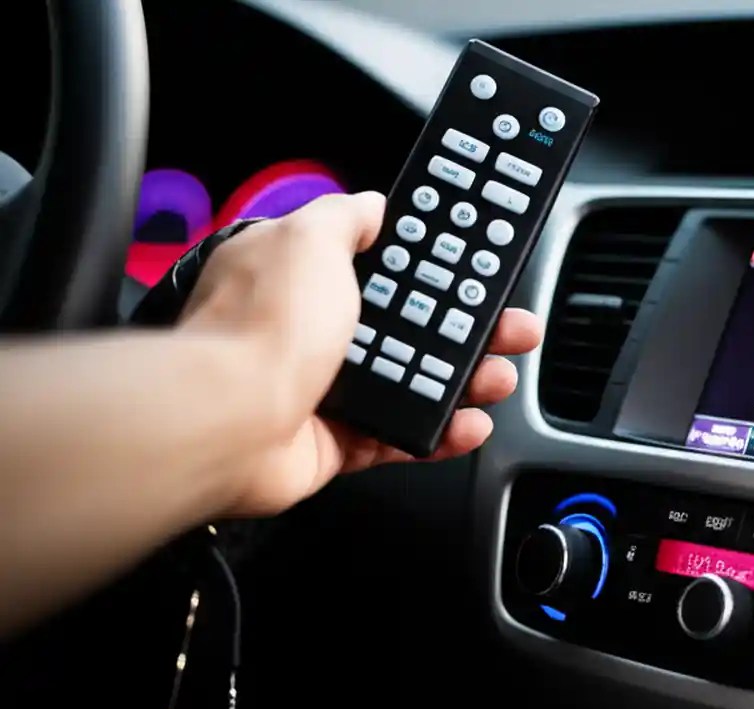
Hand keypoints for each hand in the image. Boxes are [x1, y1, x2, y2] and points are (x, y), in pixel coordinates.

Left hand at [179, 192, 540, 515]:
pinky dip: (439, 433)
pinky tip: (469, 423)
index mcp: (306, 276)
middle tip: (507, 326)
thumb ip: (347, 216)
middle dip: (467, 328)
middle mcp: (313, 330)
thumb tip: (372, 204)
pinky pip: (400, 434)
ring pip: (413, 382)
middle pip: (410, 326)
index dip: (436, 266)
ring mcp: (324, 387)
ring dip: (463, 380)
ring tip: (498, 375)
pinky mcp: (335, 441)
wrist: (229, 422)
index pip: (386, 265)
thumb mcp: (311, 237)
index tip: (476, 270)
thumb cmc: (263, 328)